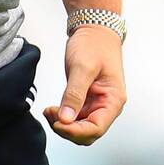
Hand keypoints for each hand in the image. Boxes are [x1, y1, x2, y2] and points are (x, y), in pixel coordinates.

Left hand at [42, 26, 126, 144]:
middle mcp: (107, 106)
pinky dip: (62, 118)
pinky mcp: (86, 101)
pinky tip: (52, 109)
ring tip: (50, 111)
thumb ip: (74, 94)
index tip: (58, 123)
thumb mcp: (82, 67)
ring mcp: (97, 105)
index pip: (96, 128)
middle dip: (68, 130)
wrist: (94, 31)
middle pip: (88, 133)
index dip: (75, 131)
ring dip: (63, 125)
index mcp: (114, 100)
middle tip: (51, 115)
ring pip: (80, 128)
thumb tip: (65, 119)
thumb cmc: (94, 44)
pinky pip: (75, 118)